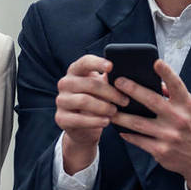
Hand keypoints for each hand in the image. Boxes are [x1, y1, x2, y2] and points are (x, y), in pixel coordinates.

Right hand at [55, 54, 128, 172]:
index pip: (84, 62)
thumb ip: (111, 80)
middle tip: (125, 100)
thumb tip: (130, 75)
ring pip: (83, 101)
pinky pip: (78, 119)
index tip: (112, 67)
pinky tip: (106, 122)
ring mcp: (61, 100)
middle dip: (110, 92)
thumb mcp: (104, 89)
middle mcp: (65, 83)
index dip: (98, 63)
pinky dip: (95, 121)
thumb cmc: (98, 101)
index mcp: (76, 71)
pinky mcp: (60, 118)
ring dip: (103, 107)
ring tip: (115, 112)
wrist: (84, 127)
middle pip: (89, 84)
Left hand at [111, 59, 190, 189]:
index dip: (167, 73)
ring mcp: (169, 136)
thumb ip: (176, 95)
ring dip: (121, 116)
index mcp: (186, 105)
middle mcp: (179, 119)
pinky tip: (117, 129)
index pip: (177, 86)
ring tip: (108, 108)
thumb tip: (155, 82)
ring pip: (138, 123)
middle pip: (152, 101)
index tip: (156, 62)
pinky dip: (127, 134)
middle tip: (117, 82)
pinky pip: (138, 140)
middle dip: (133, 90)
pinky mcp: (161, 150)